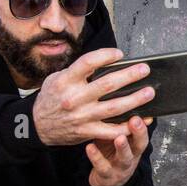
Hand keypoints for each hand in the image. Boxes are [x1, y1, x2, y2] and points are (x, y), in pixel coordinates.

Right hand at [31, 48, 154, 146]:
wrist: (37, 126)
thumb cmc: (51, 98)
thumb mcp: (57, 78)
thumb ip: (77, 72)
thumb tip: (104, 62)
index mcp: (66, 80)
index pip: (88, 62)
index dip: (106, 55)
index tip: (120, 54)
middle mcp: (75, 98)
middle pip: (107, 84)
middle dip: (130, 76)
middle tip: (144, 70)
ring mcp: (82, 116)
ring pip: (114, 107)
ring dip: (135, 100)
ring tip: (149, 92)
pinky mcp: (87, 131)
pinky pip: (111, 130)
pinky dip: (126, 125)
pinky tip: (139, 119)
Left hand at [86, 114, 150, 185]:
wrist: (107, 181)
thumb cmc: (111, 153)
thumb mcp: (118, 138)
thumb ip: (119, 124)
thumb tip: (118, 100)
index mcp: (135, 144)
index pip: (143, 132)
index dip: (144, 123)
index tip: (144, 112)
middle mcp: (132, 155)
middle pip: (139, 144)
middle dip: (139, 132)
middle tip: (135, 120)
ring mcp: (121, 166)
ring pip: (124, 157)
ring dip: (123, 148)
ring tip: (119, 138)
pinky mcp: (107, 175)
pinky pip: (102, 166)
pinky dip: (96, 157)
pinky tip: (90, 147)